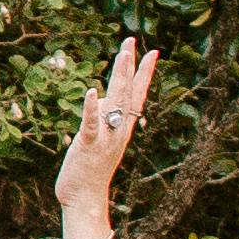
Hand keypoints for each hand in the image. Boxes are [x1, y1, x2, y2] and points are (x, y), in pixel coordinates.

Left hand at [56, 35, 158, 224]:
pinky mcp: (88, 144)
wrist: (85, 198)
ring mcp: (106, 136)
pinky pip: (92, 123)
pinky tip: (92, 92)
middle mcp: (119, 129)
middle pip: (128, 92)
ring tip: (123, 54)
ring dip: (120, 78)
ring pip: (116, 102)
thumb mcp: (100, 138)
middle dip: (130, 65)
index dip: (145, 73)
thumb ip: (104, 117)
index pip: (138, 94)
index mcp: (122, 127)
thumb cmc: (90, 168)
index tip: (153, 52)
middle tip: (131, 40)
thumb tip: (102, 97)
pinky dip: (92, 108)